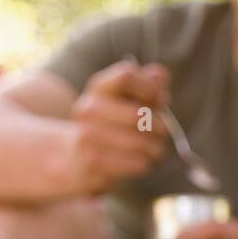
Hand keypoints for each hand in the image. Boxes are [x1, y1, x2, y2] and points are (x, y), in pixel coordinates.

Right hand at [60, 60, 170, 194]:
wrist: (74, 158)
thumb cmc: (111, 125)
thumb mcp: (127, 99)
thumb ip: (147, 85)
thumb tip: (159, 77)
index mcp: (98, 87)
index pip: (126, 75)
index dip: (149, 87)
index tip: (157, 100)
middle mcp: (89, 108)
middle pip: (138, 114)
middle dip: (160, 125)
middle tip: (163, 131)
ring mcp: (87, 136)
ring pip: (140, 142)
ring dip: (155, 148)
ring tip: (155, 149)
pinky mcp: (93, 162)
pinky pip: (135, 163)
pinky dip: (144, 163)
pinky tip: (142, 162)